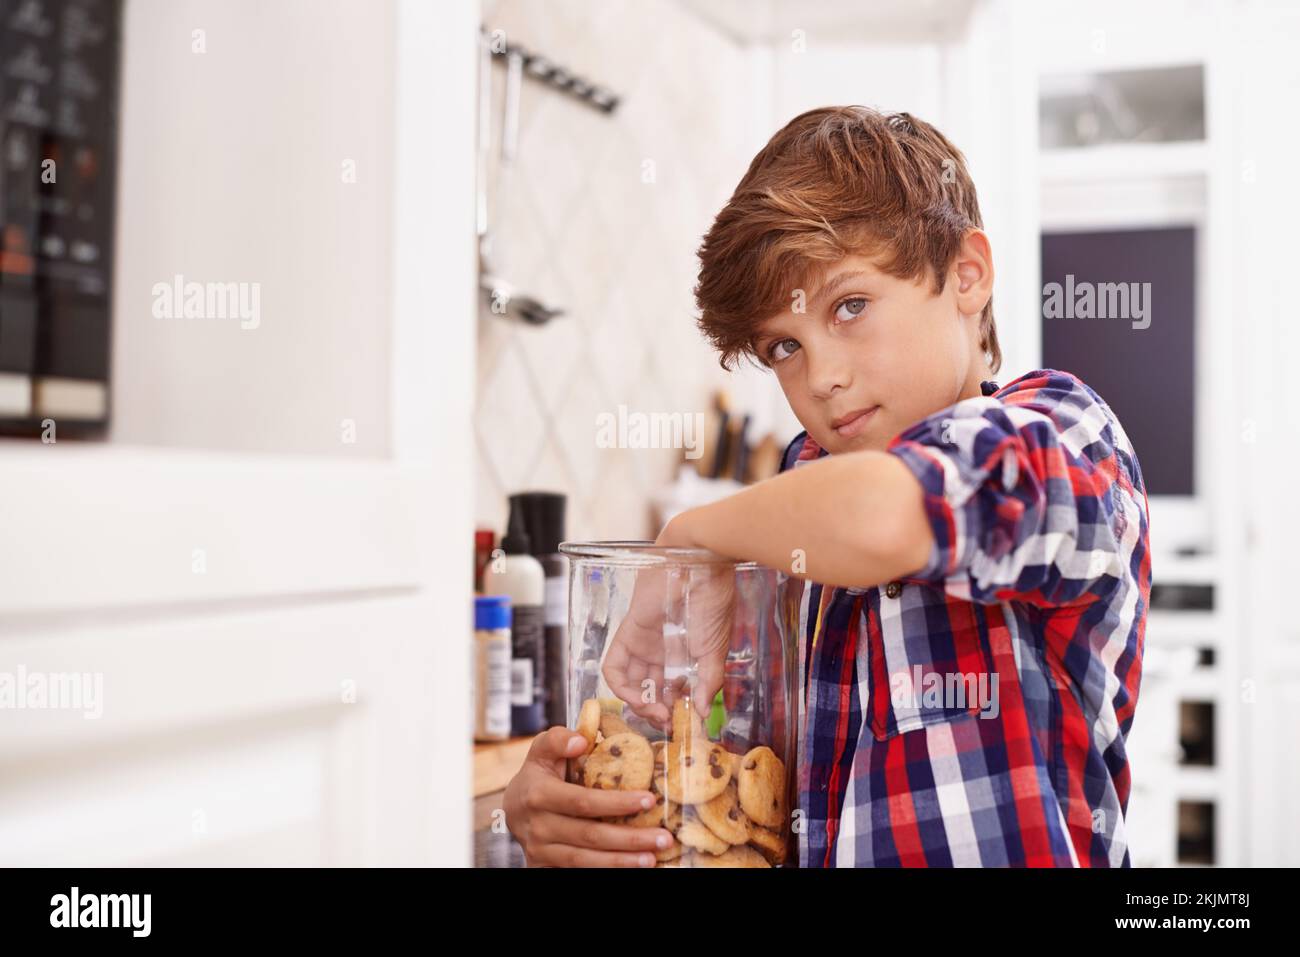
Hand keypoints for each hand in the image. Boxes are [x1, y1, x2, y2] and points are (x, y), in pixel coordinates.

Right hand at [502, 727, 673, 866]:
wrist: (513, 808)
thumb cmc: (539, 773)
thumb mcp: (542, 750)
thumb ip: (558, 739)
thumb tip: (581, 740)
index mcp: (539, 794)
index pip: (583, 801)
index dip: (617, 804)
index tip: (649, 800)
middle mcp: (538, 826)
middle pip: (590, 836)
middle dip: (630, 839)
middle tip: (663, 838)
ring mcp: (540, 850)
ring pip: (585, 860)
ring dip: (622, 861)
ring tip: (652, 858)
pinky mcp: (543, 866)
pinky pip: (578, 871)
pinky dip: (606, 870)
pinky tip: (630, 867)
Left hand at [601, 516, 736, 729]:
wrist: (700, 566)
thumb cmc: (713, 602)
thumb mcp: (715, 649)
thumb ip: (708, 681)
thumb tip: (704, 713)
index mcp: (682, 655)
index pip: (671, 690)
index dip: (673, 709)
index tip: (680, 723)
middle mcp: (661, 652)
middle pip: (649, 690)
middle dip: (655, 710)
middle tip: (666, 720)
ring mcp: (644, 643)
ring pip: (631, 682)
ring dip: (638, 703)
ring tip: (654, 712)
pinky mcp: (629, 633)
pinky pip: (614, 665)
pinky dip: (619, 685)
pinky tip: (634, 695)